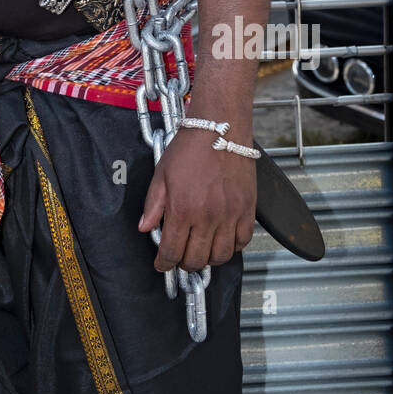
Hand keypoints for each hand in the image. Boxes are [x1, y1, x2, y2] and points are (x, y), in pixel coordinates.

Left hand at [138, 126, 255, 272]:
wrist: (220, 129)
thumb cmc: (190, 147)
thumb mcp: (162, 174)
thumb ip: (153, 204)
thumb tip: (145, 227)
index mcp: (182, 209)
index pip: (172, 251)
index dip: (165, 263)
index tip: (162, 264)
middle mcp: (207, 217)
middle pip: (196, 260)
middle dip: (185, 264)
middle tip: (180, 258)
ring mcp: (230, 215)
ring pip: (221, 256)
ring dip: (209, 259)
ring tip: (201, 250)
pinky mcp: (248, 210)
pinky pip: (243, 242)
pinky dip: (233, 247)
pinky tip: (223, 239)